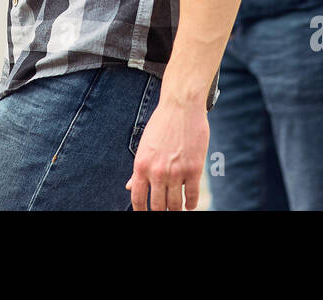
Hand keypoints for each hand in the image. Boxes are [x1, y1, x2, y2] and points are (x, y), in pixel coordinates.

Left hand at [126, 95, 207, 210]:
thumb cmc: (161, 125)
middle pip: (157, 206)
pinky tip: (189, 205)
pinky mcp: (194, 169)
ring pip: (175, 204)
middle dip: (160, 212)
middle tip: (163, 211)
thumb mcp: (144, 146)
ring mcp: (176, 172)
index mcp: (141, 166)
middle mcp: (157, 172)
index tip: (145, 215)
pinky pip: (192, 196)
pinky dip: (191, 204)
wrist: (181, 107)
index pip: (138, 199)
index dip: (141, 212)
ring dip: (176, 210)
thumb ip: (138, 169)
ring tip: (177, 209)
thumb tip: (129, 187)